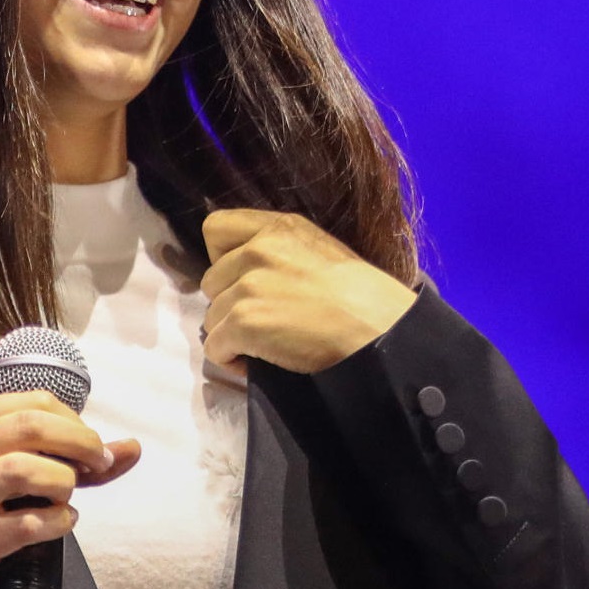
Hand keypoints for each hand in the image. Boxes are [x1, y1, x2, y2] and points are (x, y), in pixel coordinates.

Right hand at [0, 391, 139, 588]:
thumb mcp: (23, 462)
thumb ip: (76, 454)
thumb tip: (133, 447)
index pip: (33, 403)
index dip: (75, 422)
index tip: (94, 447)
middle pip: (29, 427)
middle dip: (79, 443)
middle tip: (99, 464)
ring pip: (22, 469)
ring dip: (63, 481)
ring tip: (68, 495)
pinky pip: (26, 523)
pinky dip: (59, 521)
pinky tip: (61, 522)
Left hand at [199, 209, 416, 374]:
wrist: (378, 328)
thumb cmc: (361, 297)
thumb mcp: (318, 250)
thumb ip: (277, 250)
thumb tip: (246, 273)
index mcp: (278, 227)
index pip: (215, 227)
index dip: (222, 258)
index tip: (242, 279)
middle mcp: (257, 249)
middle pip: (211, 280)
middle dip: (229, 302)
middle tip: (260, 318)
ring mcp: (247, 285)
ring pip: (211, 316)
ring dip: (231, 333)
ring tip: (263, 343)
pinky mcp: (243, 321)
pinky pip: (215, 346)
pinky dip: (230, 359)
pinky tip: (255, 361)